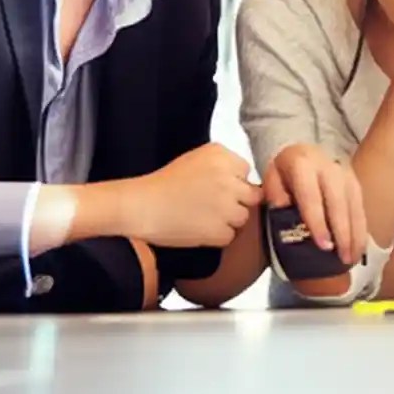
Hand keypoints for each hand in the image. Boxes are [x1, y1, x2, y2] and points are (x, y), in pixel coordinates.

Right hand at [122, 143, 260, 246]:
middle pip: (252, 195)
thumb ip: (224, 163)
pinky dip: (217, 236)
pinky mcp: (219, 230)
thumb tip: (245, 178)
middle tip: (213, 204)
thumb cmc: (164, 184)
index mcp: (222, 157)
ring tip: (204, 216)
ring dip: (228, 220)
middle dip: (237, 201)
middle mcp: (228, 179)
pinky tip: (199, 227)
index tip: (217, 187)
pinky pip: (230, 235)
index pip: (246, 172)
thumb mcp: (196, 158)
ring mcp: (226, 205)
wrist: (141, 206)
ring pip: (243, 217)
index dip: (234, 182)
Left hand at [264, 144, 368, 265]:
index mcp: (302, 164)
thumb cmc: (282, 175)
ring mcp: (345, 172)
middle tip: (343, 258)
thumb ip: (275, 197)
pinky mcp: (355, 181)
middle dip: (343, 232)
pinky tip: (359, 248)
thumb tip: (285, 211)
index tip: (324, 247)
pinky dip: (361, 229)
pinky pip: (361, 206)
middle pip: (338, 202)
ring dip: (355, 234)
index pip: (311, 197)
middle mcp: (328, 166)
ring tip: (353, 258)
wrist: (300, 153)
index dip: (318, 223)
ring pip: (354, 205)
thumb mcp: (271, 182)